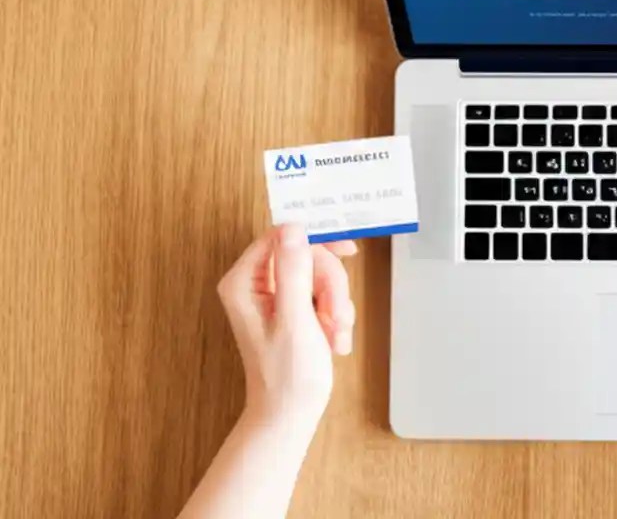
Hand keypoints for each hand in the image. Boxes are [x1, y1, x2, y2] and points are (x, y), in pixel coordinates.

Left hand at [217, 224, 357, 424]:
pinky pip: (323, 294)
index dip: (316, 243)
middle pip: (306, 257)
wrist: (290, 414)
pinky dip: (335, 315)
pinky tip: (334, 340)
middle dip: (330, 285)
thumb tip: (293, 228)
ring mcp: (274, 297)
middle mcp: (254, 285)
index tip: (346, 251)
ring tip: (336, 334)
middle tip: (338, 316)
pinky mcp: (292, 309)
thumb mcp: (294, 319)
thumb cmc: (286, 376)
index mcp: (243, 283)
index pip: (282, 238)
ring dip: (336, 304)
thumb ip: (292, 271)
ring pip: (319, 276)